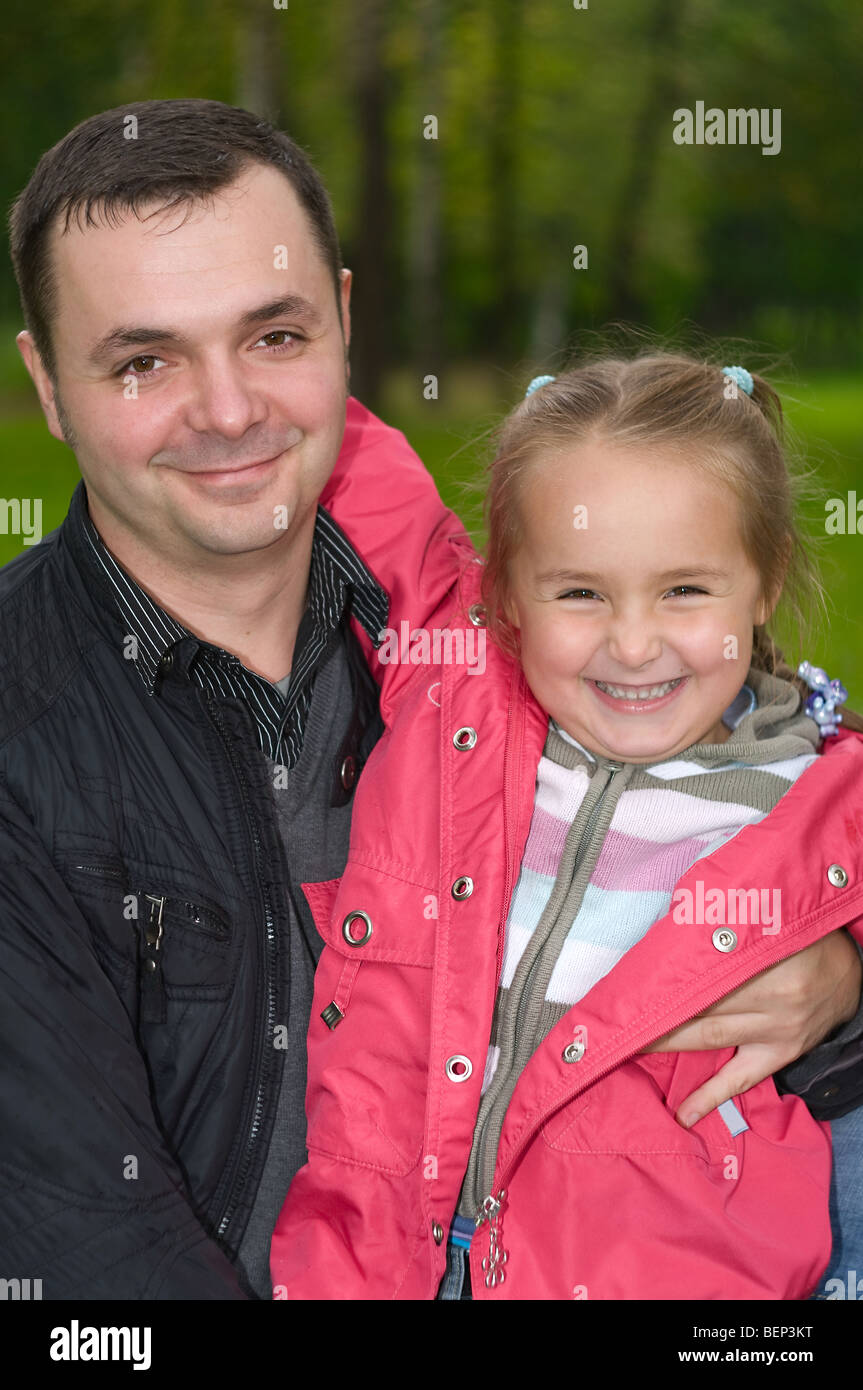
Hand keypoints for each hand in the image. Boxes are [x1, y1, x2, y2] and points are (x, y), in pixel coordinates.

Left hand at [641, 929, 861, 1127]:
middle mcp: (770, 997)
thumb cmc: (795, 931)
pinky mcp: (782, 1052)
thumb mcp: (762, 913)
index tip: (622, 983)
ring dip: (667, 1044)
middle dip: (653, 1013)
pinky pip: (740, 1079)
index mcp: (762, 957)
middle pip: (697, 1006)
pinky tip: (683, 1114)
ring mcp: (776, 1029)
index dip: (659, 978)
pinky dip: (709, 1097)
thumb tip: (667, 931)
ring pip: (709, 1038)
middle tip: (611, 1018)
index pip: (698, 970)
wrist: (852, 969)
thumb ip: (719, 924)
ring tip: (625, 1051)